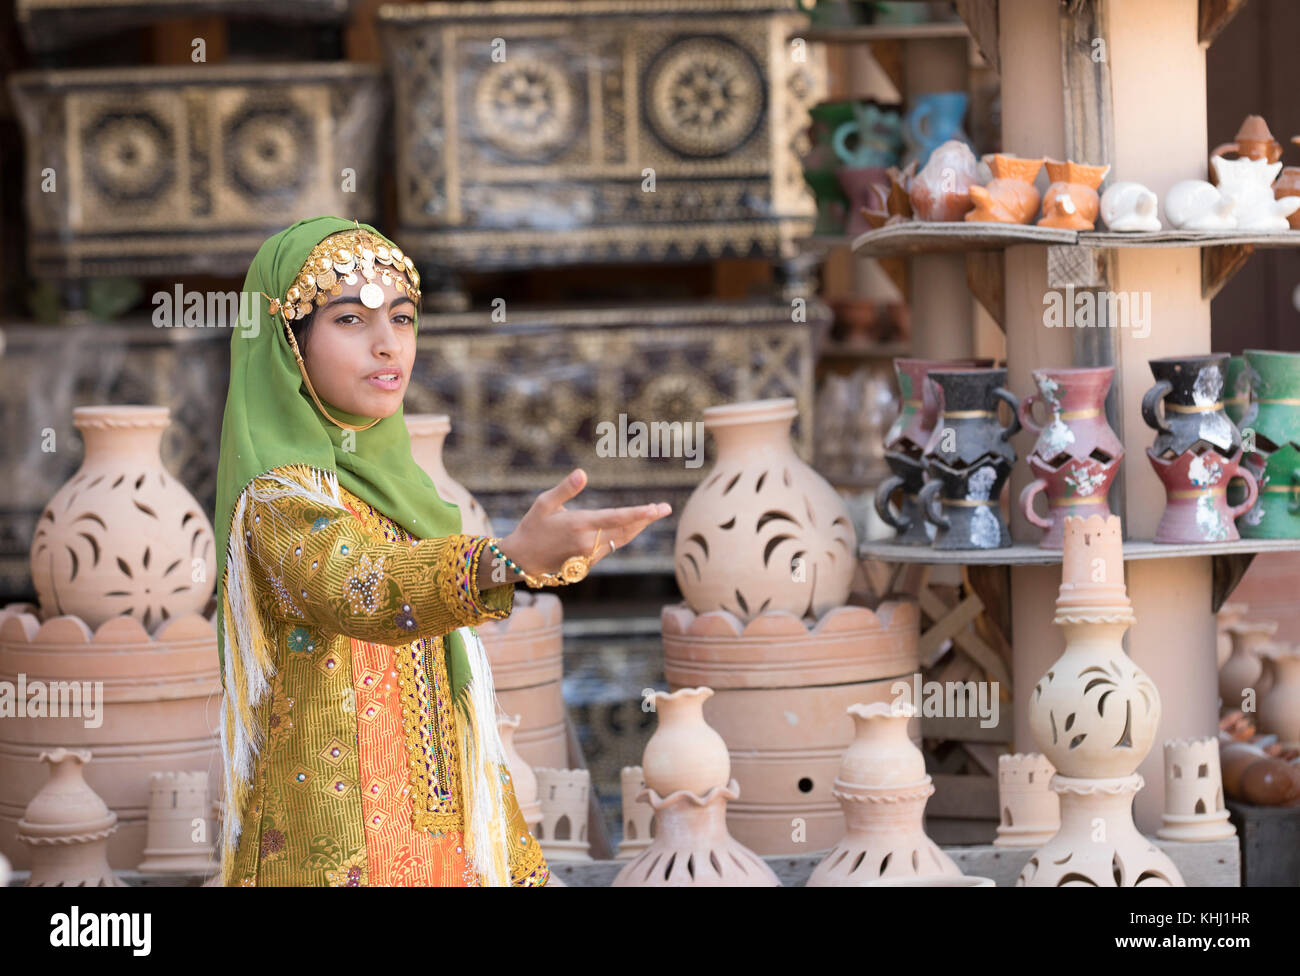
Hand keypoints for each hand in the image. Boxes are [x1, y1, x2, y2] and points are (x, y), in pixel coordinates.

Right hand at [497, 468, 670, 578]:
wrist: (522, 561)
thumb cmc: (532, 527)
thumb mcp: (543, 503)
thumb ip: (565, 489)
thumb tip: (582, 473)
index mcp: (578, 525)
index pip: (615, 518)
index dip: (638, 513)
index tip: (655, 508)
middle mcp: (587, 543)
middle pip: (625, 530)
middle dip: (646, 518)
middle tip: (665, 507)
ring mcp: (588, 556)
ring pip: (620, 540)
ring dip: (638, 527)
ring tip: (654, 513)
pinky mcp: (587, 565)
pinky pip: (611, 547)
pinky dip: (624, 536)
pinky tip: (632, 526)